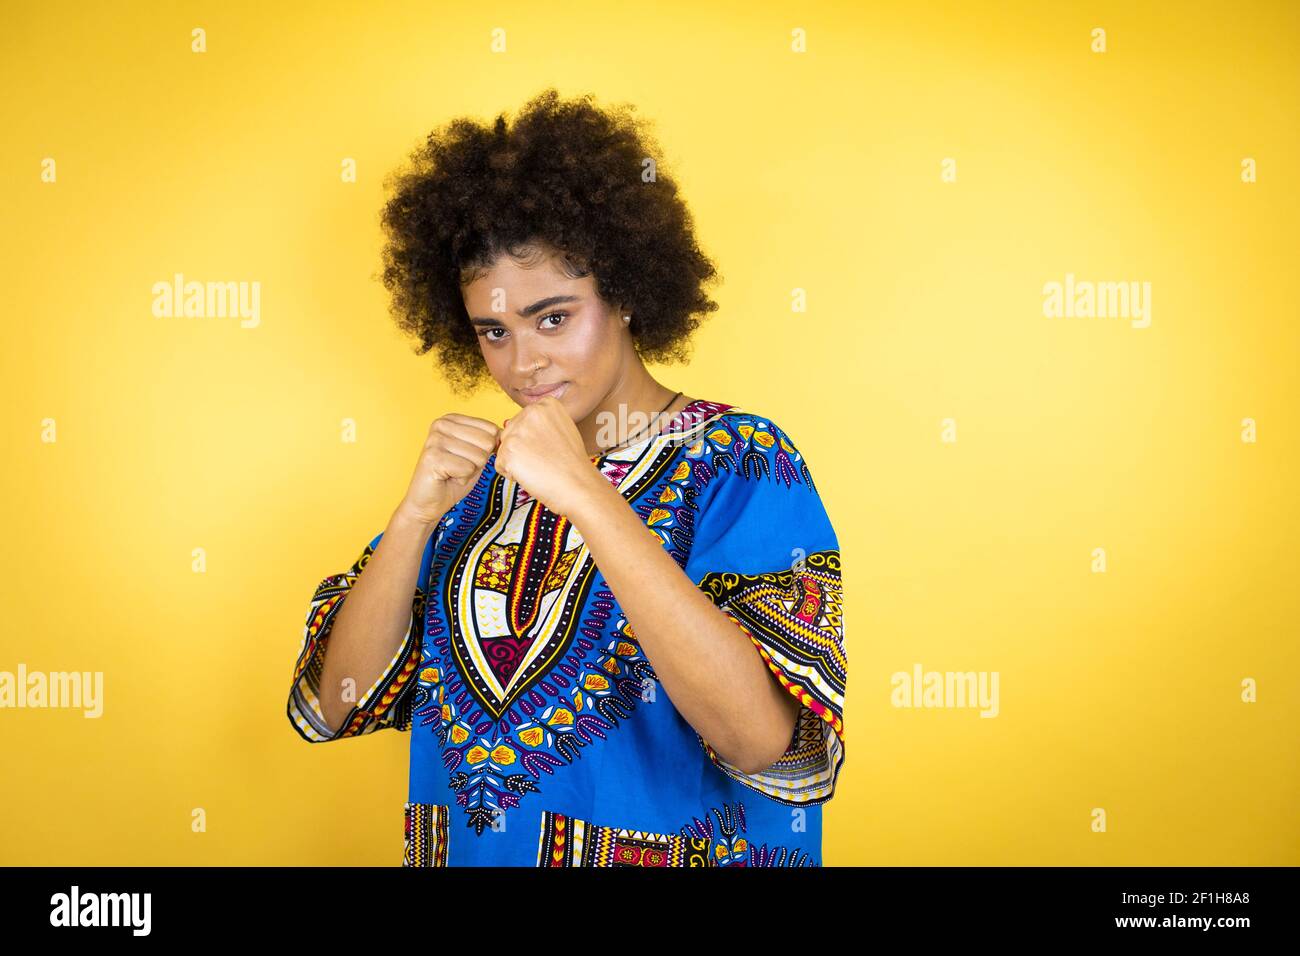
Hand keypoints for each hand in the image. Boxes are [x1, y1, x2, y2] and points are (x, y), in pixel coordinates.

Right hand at [397, 413, 500, 525]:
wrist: (428, 502)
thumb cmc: (452, 478)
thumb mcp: (475, 454)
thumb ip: (488, 441)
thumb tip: (504, 431)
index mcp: (451, 419)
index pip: (491, 429)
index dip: (486, 450)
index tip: (468, 457)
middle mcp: (441, 424)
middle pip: (487, 442)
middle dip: (479, 461)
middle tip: (460, 467)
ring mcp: (435, 439)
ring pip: (478, 456)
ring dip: (470, 471)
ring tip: (453, 472)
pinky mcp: (432, 457)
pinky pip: (467, 468)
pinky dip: (462, 478)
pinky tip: (448, 478)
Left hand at [494, 396, 602, 515]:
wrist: (578, 485)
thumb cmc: (572, 463)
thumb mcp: (563, 428)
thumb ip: (539, 422)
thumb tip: (506, 424)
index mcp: (545, 404)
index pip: (522, 420)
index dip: (533, 440)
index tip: (551, 447)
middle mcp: (530, 412)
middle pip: (510, 433)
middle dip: (522, 449)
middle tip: (545, 459)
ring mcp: (518, 431)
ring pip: (504, 449)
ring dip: (517, 462)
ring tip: (539, 466)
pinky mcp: (508, 451)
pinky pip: (500, 464)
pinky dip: (512, 474)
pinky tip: (532, 475)